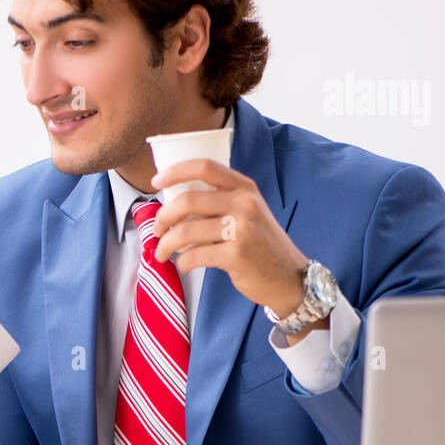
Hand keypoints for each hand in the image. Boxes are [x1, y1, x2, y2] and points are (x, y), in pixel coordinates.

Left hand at [150, 159, 308, 320]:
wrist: (289, 278)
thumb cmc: (260, 244)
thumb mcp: (248, 212)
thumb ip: (219, 202)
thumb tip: (173, 203)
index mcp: (244, 188)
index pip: (205, 167)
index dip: (175, 172)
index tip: (155, 182)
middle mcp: (245, 204)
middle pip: (187, 200)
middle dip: (163, 217)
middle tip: (157, 230)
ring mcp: (243, 229)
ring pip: (186, 231)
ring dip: (166, 244)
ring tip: (162, 252)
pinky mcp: (237, 255)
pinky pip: (195, 255)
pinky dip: (183, 262)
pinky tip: (184, 265)